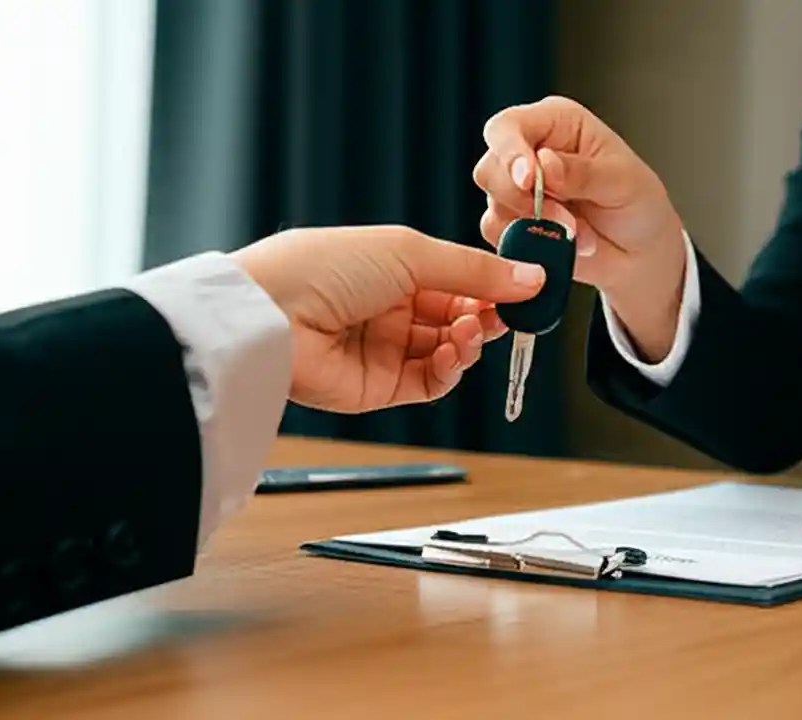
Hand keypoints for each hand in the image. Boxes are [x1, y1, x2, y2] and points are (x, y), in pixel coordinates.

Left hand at [232, 226, 544, 412]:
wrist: (271, 314)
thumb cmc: (323, 267)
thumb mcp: (410, 252)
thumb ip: (475, 271)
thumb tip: (531, 276)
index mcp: (393, 268)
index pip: (457, 280)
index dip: (490, 286)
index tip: (525, 288)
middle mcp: (390, 309)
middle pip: (457, 318)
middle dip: (485, 317)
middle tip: (508, 314)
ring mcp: (385, 349)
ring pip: (449, 353)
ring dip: (469, 343)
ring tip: (471, 332)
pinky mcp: (378, 387)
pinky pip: (430, 383)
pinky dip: (450, 371)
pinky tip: (453, 353)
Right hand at [474, 95, 686, 361]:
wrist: (640, 254)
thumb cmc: (638, 206)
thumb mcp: (622, 182)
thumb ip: (582, 172)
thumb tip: (544, 162)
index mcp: (556, 123)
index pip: (509, 127)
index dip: (511, 152)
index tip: (529, 180)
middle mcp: (529, 151)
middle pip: (490, 168)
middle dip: (524, 200)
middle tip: (566, 220)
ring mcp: (517, 189)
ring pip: (493, 204)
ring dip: (535, 225)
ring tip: (577, 232)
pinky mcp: (513, 224)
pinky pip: (498, 235)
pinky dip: (530, 245)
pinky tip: (563, 245)